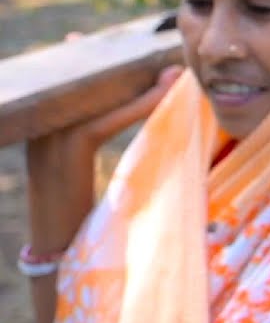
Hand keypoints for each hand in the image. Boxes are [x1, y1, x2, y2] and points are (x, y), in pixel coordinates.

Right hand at [25, 64, 181, 322]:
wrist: (69, 264)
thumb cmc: (96, 228)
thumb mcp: (112, 180)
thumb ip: (125, 150)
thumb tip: (165, 128)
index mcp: (47, 135)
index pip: (78, 90)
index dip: (104, 70)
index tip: (137, 58)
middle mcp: (41, 133)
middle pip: (88, 89)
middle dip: (127, 71)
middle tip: (166, 59)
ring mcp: (46, 144)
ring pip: (99, 102)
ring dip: (141, 88)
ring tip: (175, 75)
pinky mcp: (61, 158)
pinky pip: (101, 125)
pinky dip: (136, 110)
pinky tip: (165, 99)